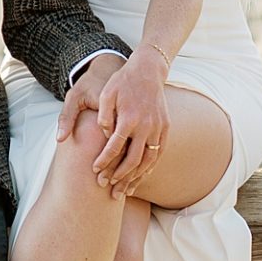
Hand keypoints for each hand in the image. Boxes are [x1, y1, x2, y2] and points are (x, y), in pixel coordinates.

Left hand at [90, 53, 169, 197]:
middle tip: (106, 186)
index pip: (115, 147)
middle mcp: (146, 126)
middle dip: (119, 176)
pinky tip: (140, 177)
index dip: (104, 161)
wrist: (148, 70)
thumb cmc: (122, 82)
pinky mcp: (166, 128)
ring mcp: (158, 128)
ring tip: (124, 190)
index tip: (95, 170)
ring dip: (135, 177)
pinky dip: (149, 168)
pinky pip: (158, 154)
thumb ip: (103, 116)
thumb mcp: (106, 94)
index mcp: (129, 118)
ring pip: (148, 161)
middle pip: (133, 159)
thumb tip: (104, 136)